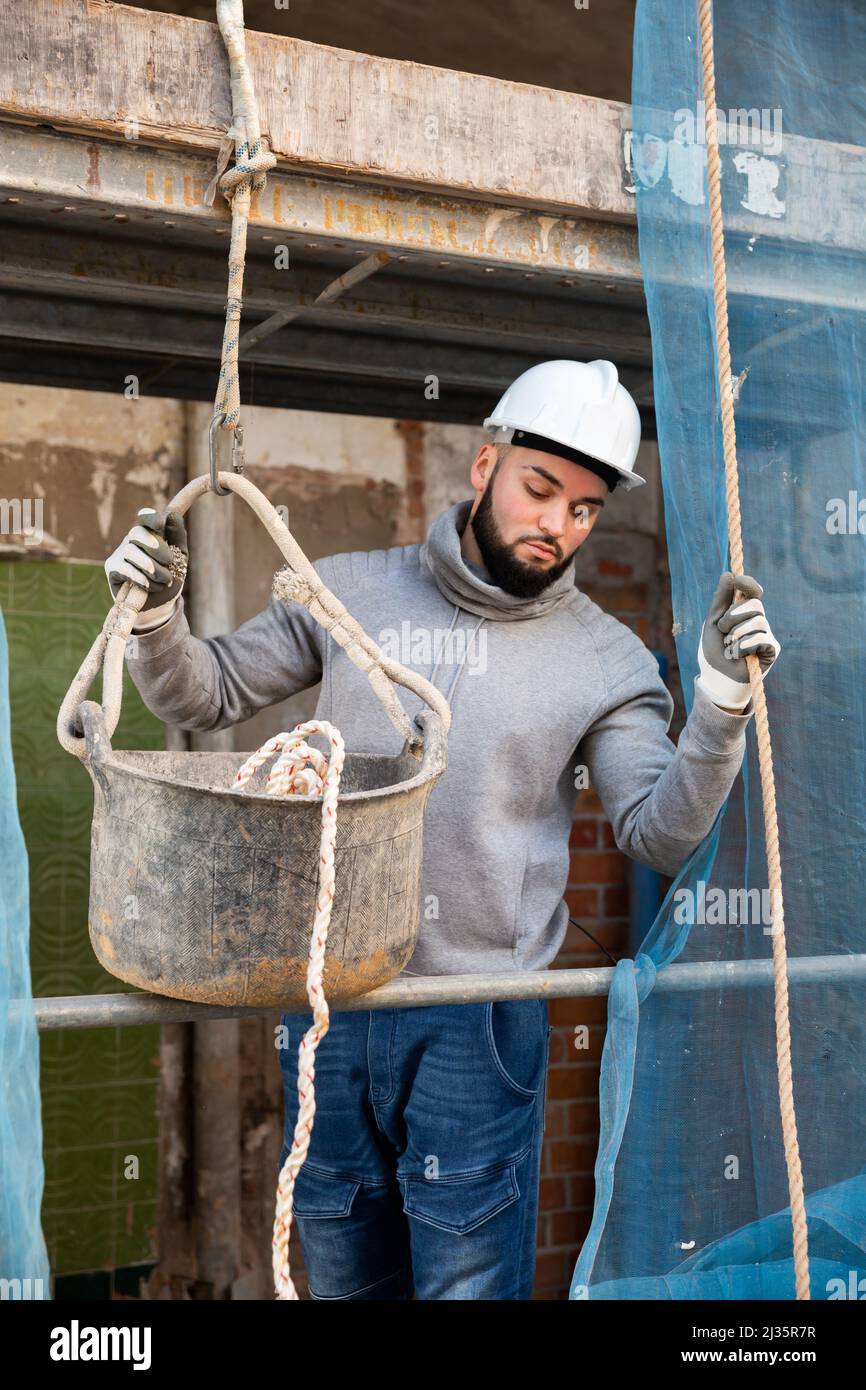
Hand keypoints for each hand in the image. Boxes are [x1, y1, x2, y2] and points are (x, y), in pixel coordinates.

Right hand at [104, 508, 187, 630]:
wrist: (160, 605)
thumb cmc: (169, 577)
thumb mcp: (179, 557)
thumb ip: (177, 536)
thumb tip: (173, 515)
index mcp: (148, 534)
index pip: (144, 518)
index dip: (150, 518)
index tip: (160, 523)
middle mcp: (131, 541)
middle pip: (137, 533)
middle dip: (155, 546)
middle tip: (168, 560)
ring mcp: (120, 554)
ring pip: (131, 551)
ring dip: (151, 567)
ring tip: (163, 580)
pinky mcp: (112, 569)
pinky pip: (124, 568)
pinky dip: (139, 576)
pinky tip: (149, 585)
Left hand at [696, 572, 780, 710]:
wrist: (716, 678)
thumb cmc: (714, 651)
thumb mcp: (713, 622)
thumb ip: (720, 599)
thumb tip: (728, 574)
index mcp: (744, 613)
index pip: (753, 592)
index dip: (748, 583)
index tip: (737, 581)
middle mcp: (758, 621)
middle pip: (755, 604)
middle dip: (732, 616)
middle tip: (723, 630)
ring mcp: (767, 635)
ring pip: (758, 621)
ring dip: (736, 634)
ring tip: (729, 646)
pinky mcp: (772, 649)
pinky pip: (760, 637)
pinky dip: (742, 646)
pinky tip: (737, 656)